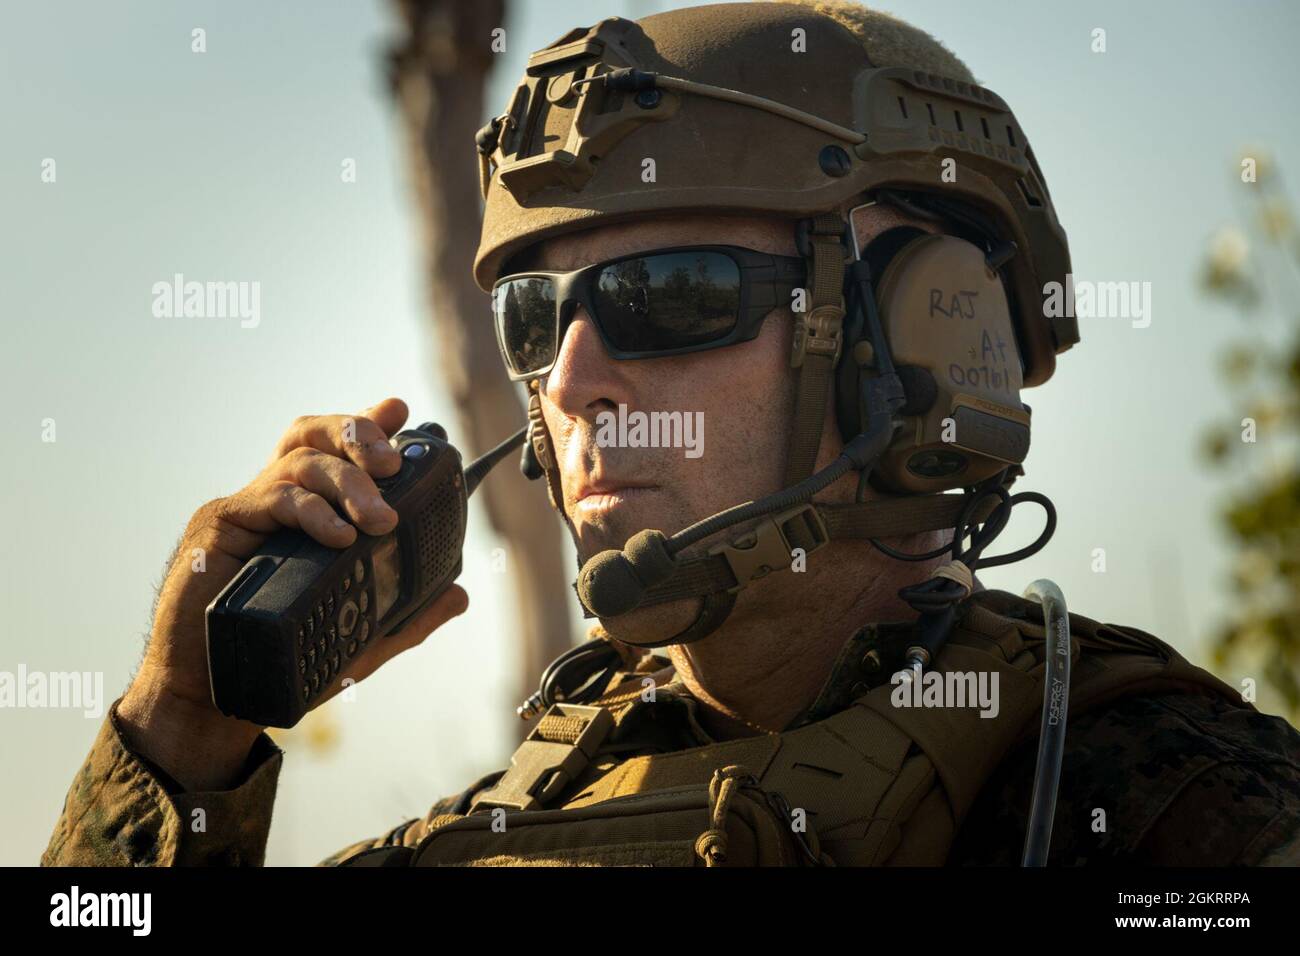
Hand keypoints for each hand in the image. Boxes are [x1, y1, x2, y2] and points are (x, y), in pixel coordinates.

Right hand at [117, 398, 468, 789]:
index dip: (366, 425)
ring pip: (299, 463)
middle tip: (393, 463)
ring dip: (347, 483)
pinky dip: (310, 513)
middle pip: (313, 435)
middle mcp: (274, 497)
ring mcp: (245, 509)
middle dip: (358, 436)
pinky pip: (269, 502)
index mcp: (305, 511)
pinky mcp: (218, 529)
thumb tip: (458, 595)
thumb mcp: (357, 634)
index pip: (335, 450)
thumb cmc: (279, 655)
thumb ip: (407, 612)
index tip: (399, 410)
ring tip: (380, 520)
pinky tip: (340, 537)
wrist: (212, 695)